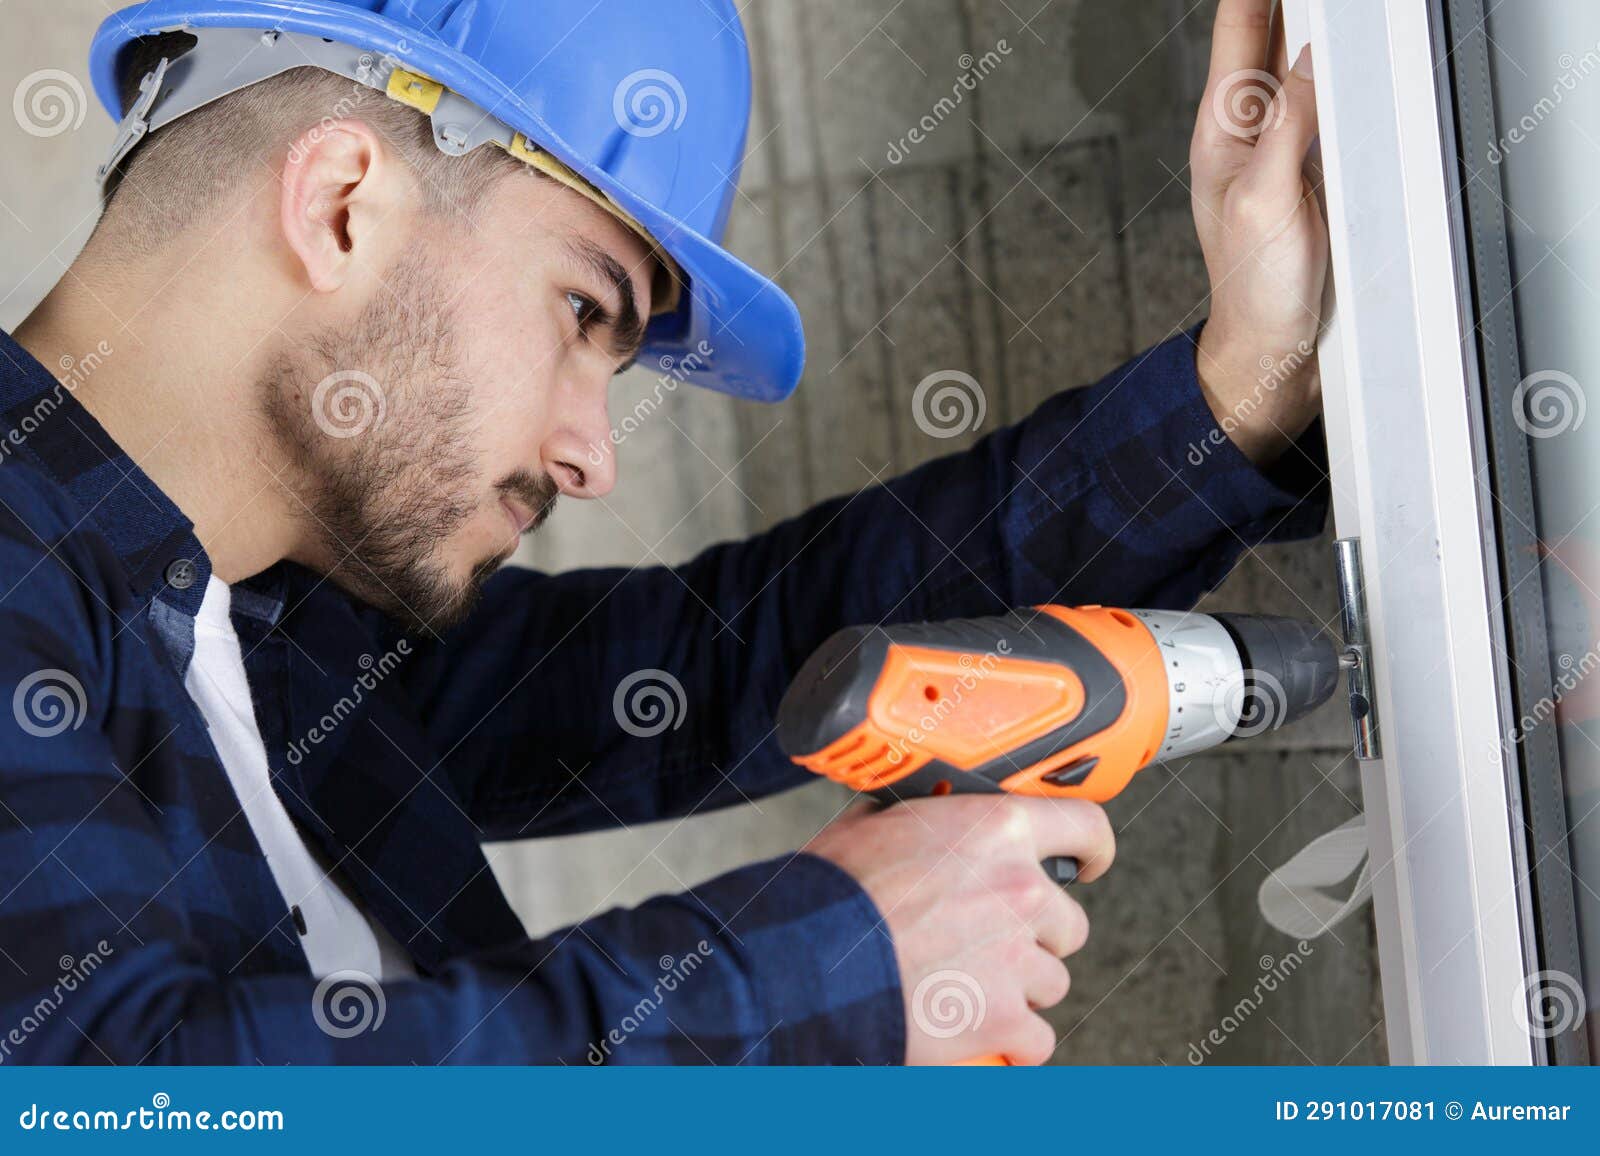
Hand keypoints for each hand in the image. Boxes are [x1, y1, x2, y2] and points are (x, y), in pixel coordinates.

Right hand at [806, 794, 1114, 1065]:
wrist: (808, 959)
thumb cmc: (833, 892)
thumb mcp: (875, 825)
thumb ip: (917, 819)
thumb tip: (915, 811)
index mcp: (996, 831)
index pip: (1084, 827)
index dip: (1092, 848)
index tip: (1090, 862)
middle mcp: (1021, 891)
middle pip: (1068, 922)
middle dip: (1035, 934)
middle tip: (988, 940)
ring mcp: (1017, 959)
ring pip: (1052, 981)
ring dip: (1019, 986)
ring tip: (969, 985)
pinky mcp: (1004, 1018)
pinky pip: (1037, 1038)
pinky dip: (1013, 1041)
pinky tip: (980, 1031)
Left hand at [1190, 0, 1327, 464]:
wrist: (1276, 352)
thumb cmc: (1254, 291)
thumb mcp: (1266, 199)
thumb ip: (1288, 125)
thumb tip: (1310, 58)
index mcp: (1223, 130)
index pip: (1239, 31)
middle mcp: (1252, 132)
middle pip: (1274, 37)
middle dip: (1294, 6)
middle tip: (1329, 0)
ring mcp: (1289, 149)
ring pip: (1309, 68)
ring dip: (1323, 34)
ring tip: (1342, 14)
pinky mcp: (1322, 172)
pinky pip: (1337, 107)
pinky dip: (1349, 78)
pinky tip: (1361, 61)